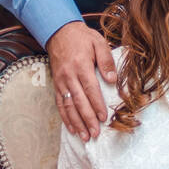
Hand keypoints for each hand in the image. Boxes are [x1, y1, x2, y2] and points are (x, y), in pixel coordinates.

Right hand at [48, 21, 115, 140]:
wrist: (59, 32)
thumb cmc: (82, 37)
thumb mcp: (98, 42)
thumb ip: (106, 60)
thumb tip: (112, 79)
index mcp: (81, 65)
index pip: (90, 89)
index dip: (97, 104)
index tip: (104, 117)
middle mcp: (69, 76)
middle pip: (79, 101)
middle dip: (87, 119)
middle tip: (95, 133)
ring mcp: (61, 82)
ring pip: (68, 106)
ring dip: (76, 123)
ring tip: (84, 136)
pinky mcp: (56, 85)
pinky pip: (59, 104)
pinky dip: (65, 118)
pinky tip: (72, 128)